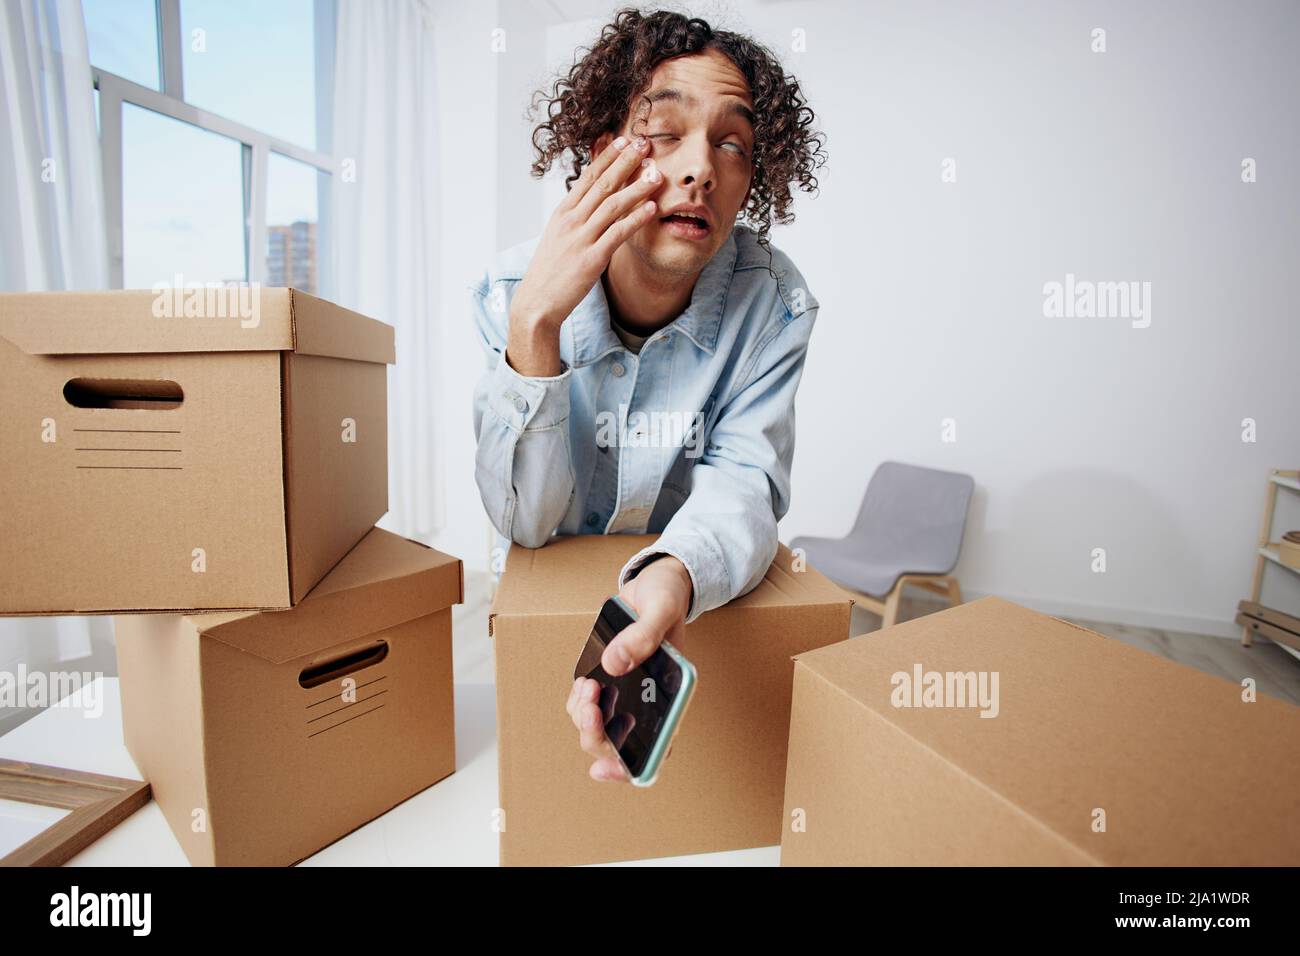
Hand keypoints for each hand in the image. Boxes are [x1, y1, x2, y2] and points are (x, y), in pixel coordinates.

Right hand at [506, 134, 662, 375]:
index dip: (607, 156)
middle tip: (644, 142)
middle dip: (625, 161)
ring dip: (636, 187)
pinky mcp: (591, 259)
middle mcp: (571, 221)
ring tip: (656, 174)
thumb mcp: (559, 237)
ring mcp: (581, 239)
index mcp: (563, 213)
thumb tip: (593, 203)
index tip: (624, 139)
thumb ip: (576, 219)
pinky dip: (635, 219)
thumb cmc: (550, 272)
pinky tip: (652, 208)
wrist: (536, 303)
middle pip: (602, 184)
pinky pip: (617, 234)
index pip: (587, 177)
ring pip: (612, 205)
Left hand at [564, 556, 692, 781]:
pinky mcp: (608, 679)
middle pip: (618, 741)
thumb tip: (613, 664)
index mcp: (672, 692)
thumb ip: (643, 635)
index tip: (605, 768)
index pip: (658, 746)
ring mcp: (627, 692)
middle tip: (588, 708)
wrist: (654, 581)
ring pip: (597, 726)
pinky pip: (586, 703)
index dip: (633, 767)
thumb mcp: (661, 609)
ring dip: (584, 715)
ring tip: (587, 685)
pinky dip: (578, 699)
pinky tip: (583, 682)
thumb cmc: (666, 596)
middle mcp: (649, 700)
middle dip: (596, 734)